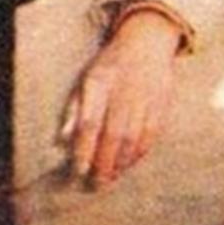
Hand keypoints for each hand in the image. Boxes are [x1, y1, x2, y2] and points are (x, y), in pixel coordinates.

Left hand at [62, 9, 182, 189]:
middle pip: (112, 135)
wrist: (146, 41)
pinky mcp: (161, 104)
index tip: (78, 170)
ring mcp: (145, 97)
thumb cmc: (110, 65)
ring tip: (110, 177)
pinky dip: (138, 154)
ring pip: (133, 140)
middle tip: (96, 183)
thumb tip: (63, 139)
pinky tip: (128, 163)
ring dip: (121, 163)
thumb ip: (74, 108)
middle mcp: (123, 90)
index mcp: (99, 81)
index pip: (90, 122)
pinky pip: (150, 137)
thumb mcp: (86, 77)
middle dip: (103, 164)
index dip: (84, 149)